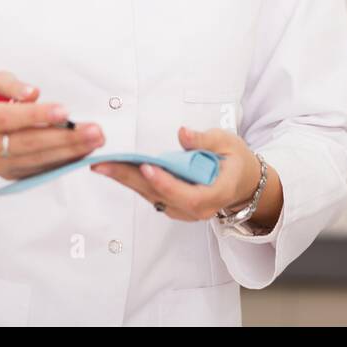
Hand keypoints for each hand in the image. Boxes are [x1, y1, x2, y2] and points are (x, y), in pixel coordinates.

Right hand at [0, 71, 103, 192]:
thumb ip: (9, 85)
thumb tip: (33, 93)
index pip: (7, 118)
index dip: (35, 115)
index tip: (65, 111)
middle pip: (27, 144)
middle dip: (63, 138)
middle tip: (94, 130)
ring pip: (36, 160)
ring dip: (70, 151)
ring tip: (96, 140)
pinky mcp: (11, 175)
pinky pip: (40, 169)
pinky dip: (63, 161)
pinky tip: (84, 151)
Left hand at [89, 126, 261, 222]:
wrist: (241, 182)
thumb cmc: (235, 161)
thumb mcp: (227, 142)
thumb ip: (204, 140)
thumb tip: (183, 134)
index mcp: (218, 193)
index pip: (190, 196)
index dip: (167, 184)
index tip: (147, 168)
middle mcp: (200, 209)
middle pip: (163, 197)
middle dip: (132, 179)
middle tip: (105, 165)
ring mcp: (185, 211)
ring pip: (153, 197)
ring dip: (127, 181)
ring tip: (104, 165)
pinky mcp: (174, 206)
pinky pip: (151, 195)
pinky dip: (134, 182)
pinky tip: (117, 170)